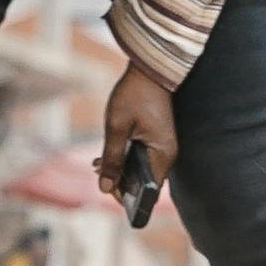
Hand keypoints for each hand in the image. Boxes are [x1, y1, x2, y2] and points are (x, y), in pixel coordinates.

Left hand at [94, 63, 177, 198]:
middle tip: (98, 170)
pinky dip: (125, 159)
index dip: (128, 196)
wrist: (149, 70)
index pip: (148, 190)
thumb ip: (112, 159)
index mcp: (162, 154)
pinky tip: (108, 154)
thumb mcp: (117, 127)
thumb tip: (105, 188)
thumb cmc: (134, 95)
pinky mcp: (157, 140)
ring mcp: (163, 147)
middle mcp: (167, 154)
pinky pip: (141, 158)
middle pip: (144, 182)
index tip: (107, 190)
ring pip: (141, 170)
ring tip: (98, 163)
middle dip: (120, 181)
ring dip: (120, 170)